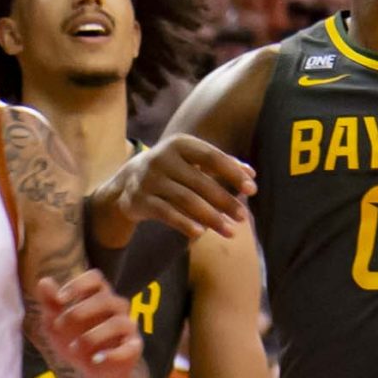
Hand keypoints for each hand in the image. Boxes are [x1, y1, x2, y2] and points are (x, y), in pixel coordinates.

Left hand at [36, 273, 144, 377]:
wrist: (93, 372)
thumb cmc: (76, 340)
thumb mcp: (57, 325)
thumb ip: (50, 303)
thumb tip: (43, 281)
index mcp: (99, 295)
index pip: (95, 277)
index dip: (78, 284)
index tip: (59, 298)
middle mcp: (116, 307)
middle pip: (105, 299)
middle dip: (79, 312)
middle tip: (59, 326)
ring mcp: (127, 327)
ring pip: (117, 323)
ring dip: (91, 336)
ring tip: (73, 348)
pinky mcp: (133, 349)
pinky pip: (128, 348)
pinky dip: (111, 354)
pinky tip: (95, 360)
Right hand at [104, 134, 255, 242]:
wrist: (125, 182)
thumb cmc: (171, 169)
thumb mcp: (191, 160)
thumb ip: (220, 164)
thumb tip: (251, 174)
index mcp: (180, 144)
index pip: (212, 156)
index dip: (232, 172)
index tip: (252, 188)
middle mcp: (163, 158)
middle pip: (200, 182)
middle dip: (224, 201)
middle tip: (243, 217)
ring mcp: (149, 179)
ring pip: (185, 200)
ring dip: (210, 217)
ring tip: (230, 231)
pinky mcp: (139, 200)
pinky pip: (166, 213)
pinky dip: (184, 223)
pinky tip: (201, 233)